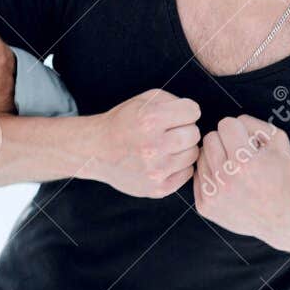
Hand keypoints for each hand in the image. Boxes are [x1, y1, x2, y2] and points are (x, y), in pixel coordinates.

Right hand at [85, 88, 200, 197]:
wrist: (95, 152)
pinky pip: (187, 173)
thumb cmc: (122, 123)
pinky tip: (161, 161)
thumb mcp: (142, 101)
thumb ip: (172, 101)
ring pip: (193, 154)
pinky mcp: (158, 188)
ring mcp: (156, 170)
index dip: (183, 111)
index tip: (171, 116)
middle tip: (166, 132)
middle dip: (183, 129)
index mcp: (149, 120)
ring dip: (181, 149)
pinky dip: (178, 166)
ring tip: (162, 147)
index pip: (193, 111)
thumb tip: (195, 114)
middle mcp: (153, 146)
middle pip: (194, 133)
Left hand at [196, 114, 289, 256]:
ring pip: (200, 157)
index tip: (244, 139)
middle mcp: (226, 177)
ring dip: (215, 159)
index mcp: (246, 160)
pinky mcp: (205, 206)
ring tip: (234, 170)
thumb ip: (256, 125)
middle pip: (209, 139)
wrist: (285, 219)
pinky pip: (197, 177)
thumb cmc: (284, 181)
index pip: (225, 124)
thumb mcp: (281, 145)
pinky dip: (210, 177)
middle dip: (224, 142)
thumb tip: (234, 120)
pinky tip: (227, 183)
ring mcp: (213, 194)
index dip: (237, 130)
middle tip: (239, 154)